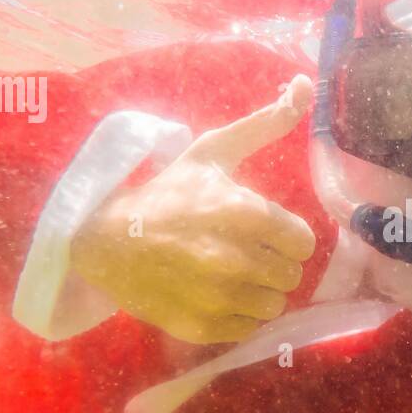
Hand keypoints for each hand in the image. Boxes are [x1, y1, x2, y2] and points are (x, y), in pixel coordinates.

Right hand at [71, 75, 316, 343]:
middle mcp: (236, 259)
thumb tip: (306, 83)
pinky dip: (236, 315)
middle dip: (273, 263)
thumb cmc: (166, 193)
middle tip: (245, 252)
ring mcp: (218, 297)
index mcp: (246, 214)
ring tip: (230, 274)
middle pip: (291, 276)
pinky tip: (213, 295)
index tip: (263, 231)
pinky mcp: (202, 327)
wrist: (104, 240)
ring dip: (258, 291)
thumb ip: (266, 122)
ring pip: (273, 306)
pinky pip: (247, 328)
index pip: (304, 243)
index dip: (286, 237)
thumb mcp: (213, 151)